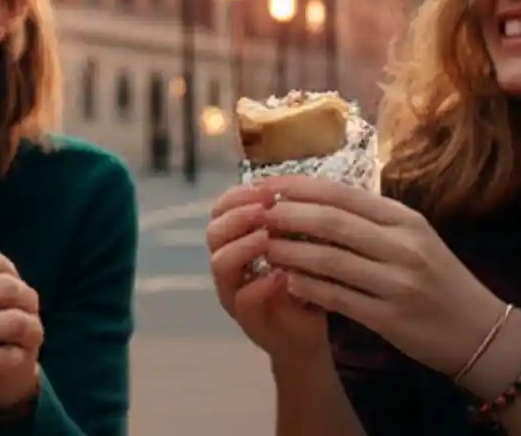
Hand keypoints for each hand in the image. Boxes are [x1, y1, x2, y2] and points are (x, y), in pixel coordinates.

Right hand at [207, 184, 328, 367]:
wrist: (307, 336)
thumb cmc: (302, 284)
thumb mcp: (298, 246)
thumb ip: (290, 222)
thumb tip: (298, 184)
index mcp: (235, 242)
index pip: (221, 210)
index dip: (238, 196)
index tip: (266, 188)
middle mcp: (227, 265)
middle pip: (213, 232)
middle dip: (238, 216)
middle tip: (265, 209)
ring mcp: (233, 292)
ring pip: (220, 262)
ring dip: (244, 246)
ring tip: (268, 238)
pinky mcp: (247, 319)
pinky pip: (243, 298)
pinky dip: (261, 284)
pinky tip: (283, 275)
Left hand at [260, 175, 506, 377]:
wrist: (478, 330)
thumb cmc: (435, 276)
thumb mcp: (412, 237)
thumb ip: (369, 219)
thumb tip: (312, 197)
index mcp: (405, 220)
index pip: (342, 195)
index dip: (299, 188)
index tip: (264, 185)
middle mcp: (403, 247)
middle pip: (332, 223)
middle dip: (287, 216)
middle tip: (256, 216)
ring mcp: (397, 283)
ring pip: (330, 260)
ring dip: (290, 253)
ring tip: (263, 248)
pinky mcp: (390, 317)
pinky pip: (337, 297)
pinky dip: (307, 287)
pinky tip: (285, 281)